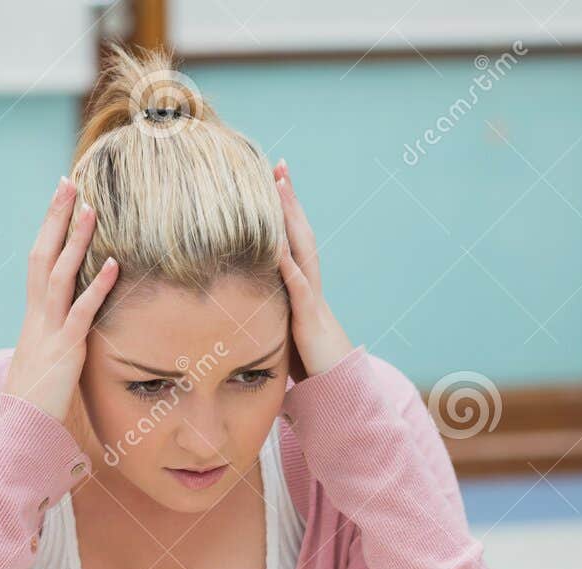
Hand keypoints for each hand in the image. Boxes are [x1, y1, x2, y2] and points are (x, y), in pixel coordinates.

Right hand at [3, 176, 119, 421]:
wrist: (17, 429)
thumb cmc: (36, 399)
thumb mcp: (49, 359)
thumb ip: (62, 337)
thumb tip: (79, 326)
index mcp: (34, 315)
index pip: (39, 260)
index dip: (49, 228)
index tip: (61, 197)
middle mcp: (37, 316)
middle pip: (42, 255)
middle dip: (56, 218)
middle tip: (68, 181)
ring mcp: (48, 331)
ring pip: (59, 275)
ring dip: (76, 241)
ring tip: (91, 208)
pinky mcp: (64, 351)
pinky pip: (81, 313)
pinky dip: (96, 287)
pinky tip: (113, 265)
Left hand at [274, 160, 352, 379]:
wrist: (340, 390)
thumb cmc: (311, 364)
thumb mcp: (283, 331)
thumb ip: (269, 312)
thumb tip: (241, 303)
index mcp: (302, 286)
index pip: (292, 240)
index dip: (282, 210)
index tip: (272, 178)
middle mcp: (310, 285)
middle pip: (299, 234)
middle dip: (288, 200)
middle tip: (279, 166)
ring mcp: (312, 300)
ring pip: (302, 251)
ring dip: (290, 220)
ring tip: (279, 189)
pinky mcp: (309, 321)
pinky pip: (299, 289)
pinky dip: (288, 267)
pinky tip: (276, 247)